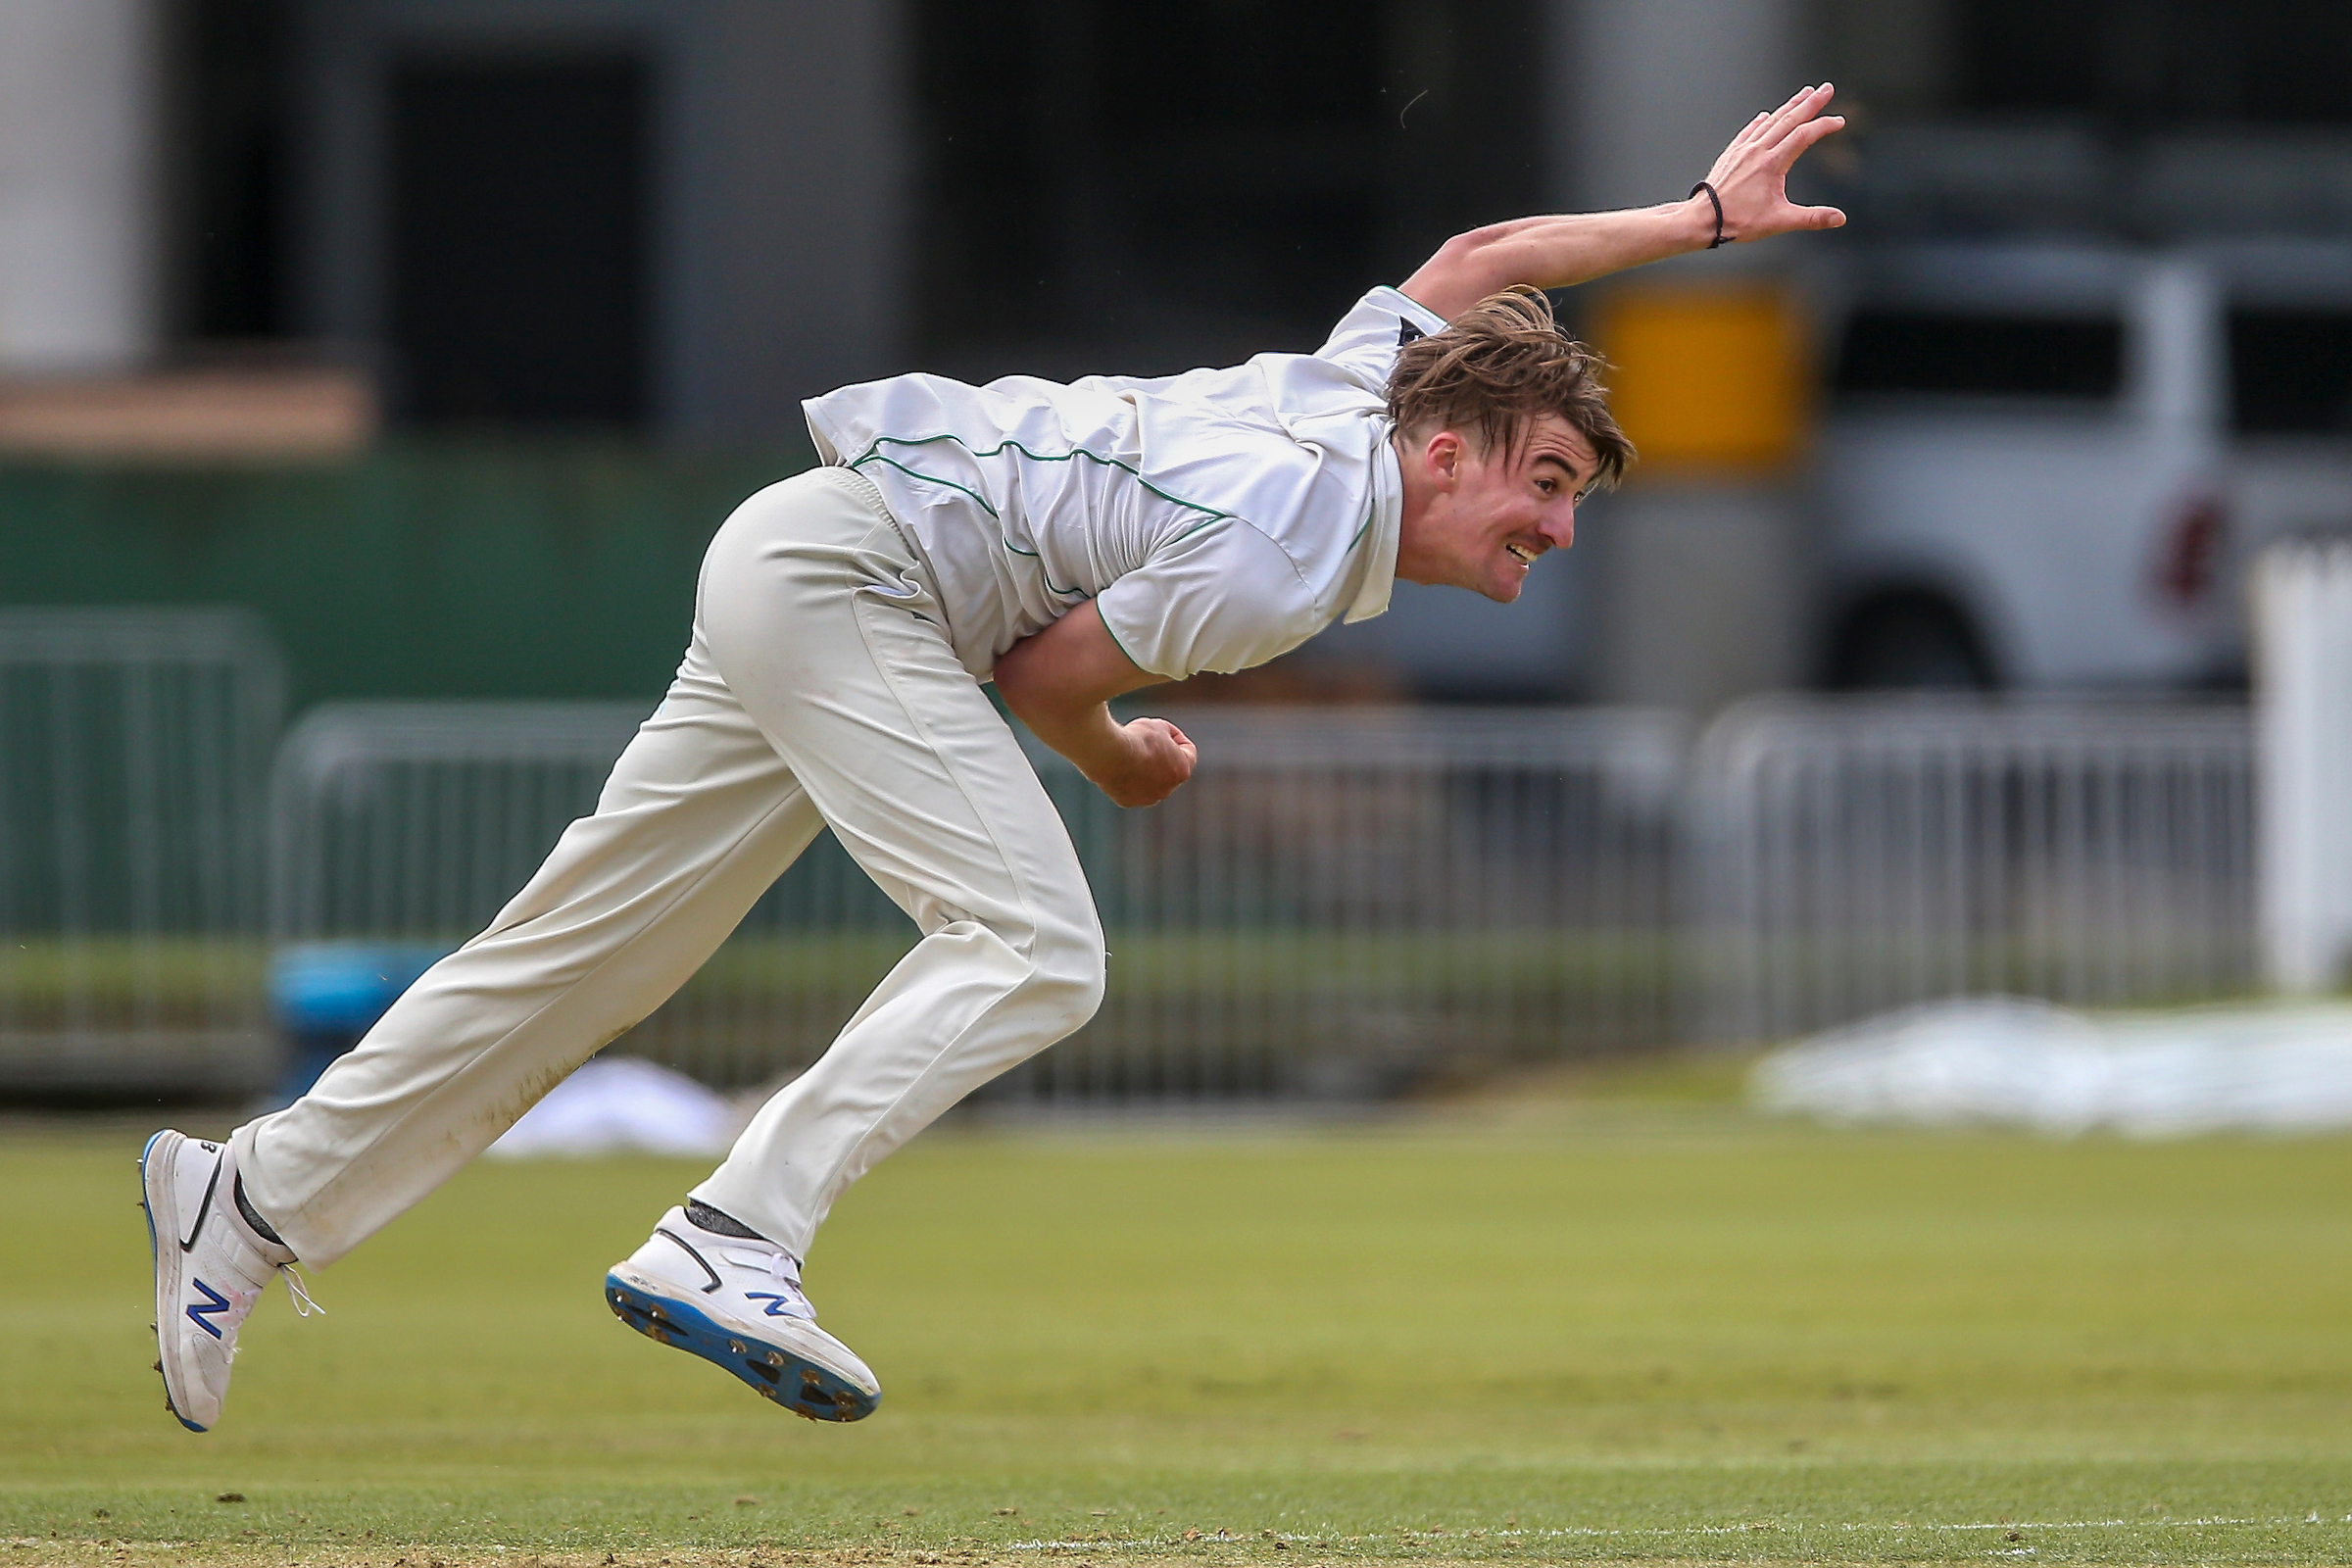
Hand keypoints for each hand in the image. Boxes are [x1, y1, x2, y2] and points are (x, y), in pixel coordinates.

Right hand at [1086, 716, 1196, 807]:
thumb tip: (1163, 741)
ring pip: (1150, 782)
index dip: (1177, 737)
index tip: (1165, 731)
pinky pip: (1131, 789)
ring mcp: (1148, 798)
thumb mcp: (1158, 726)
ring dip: (1145, 769)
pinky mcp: (1128, 802)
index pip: (1189, 752)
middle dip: (1161, 755)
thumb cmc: (1137, 739)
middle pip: (1169, 769)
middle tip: (1145, 741)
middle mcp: (1168, 789)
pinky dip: (1127, 778)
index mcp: (1182, 771)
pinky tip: (1119, 765)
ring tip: (1130, 754)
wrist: (1110, 754)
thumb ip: (1166, 735)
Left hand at [1698, 82, 1847, 243]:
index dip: (1824, 126)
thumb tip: (1839, 219)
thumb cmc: (1737, 221)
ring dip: (1788, 106)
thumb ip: (1812, 218)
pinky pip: (1748, 132)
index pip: (1804, 136)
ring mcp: (1742, 150)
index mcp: (1772, 163)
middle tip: (1826, 89)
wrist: (1702, 219)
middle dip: (1810, 103)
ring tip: (1803, 94)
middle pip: (1789, 119)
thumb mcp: (1779, 221)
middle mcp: (1758, 151)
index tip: (1839, 122)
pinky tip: (1764, 116)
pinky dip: (1759, 121)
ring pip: (1769, 121)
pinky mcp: (1730, 154)